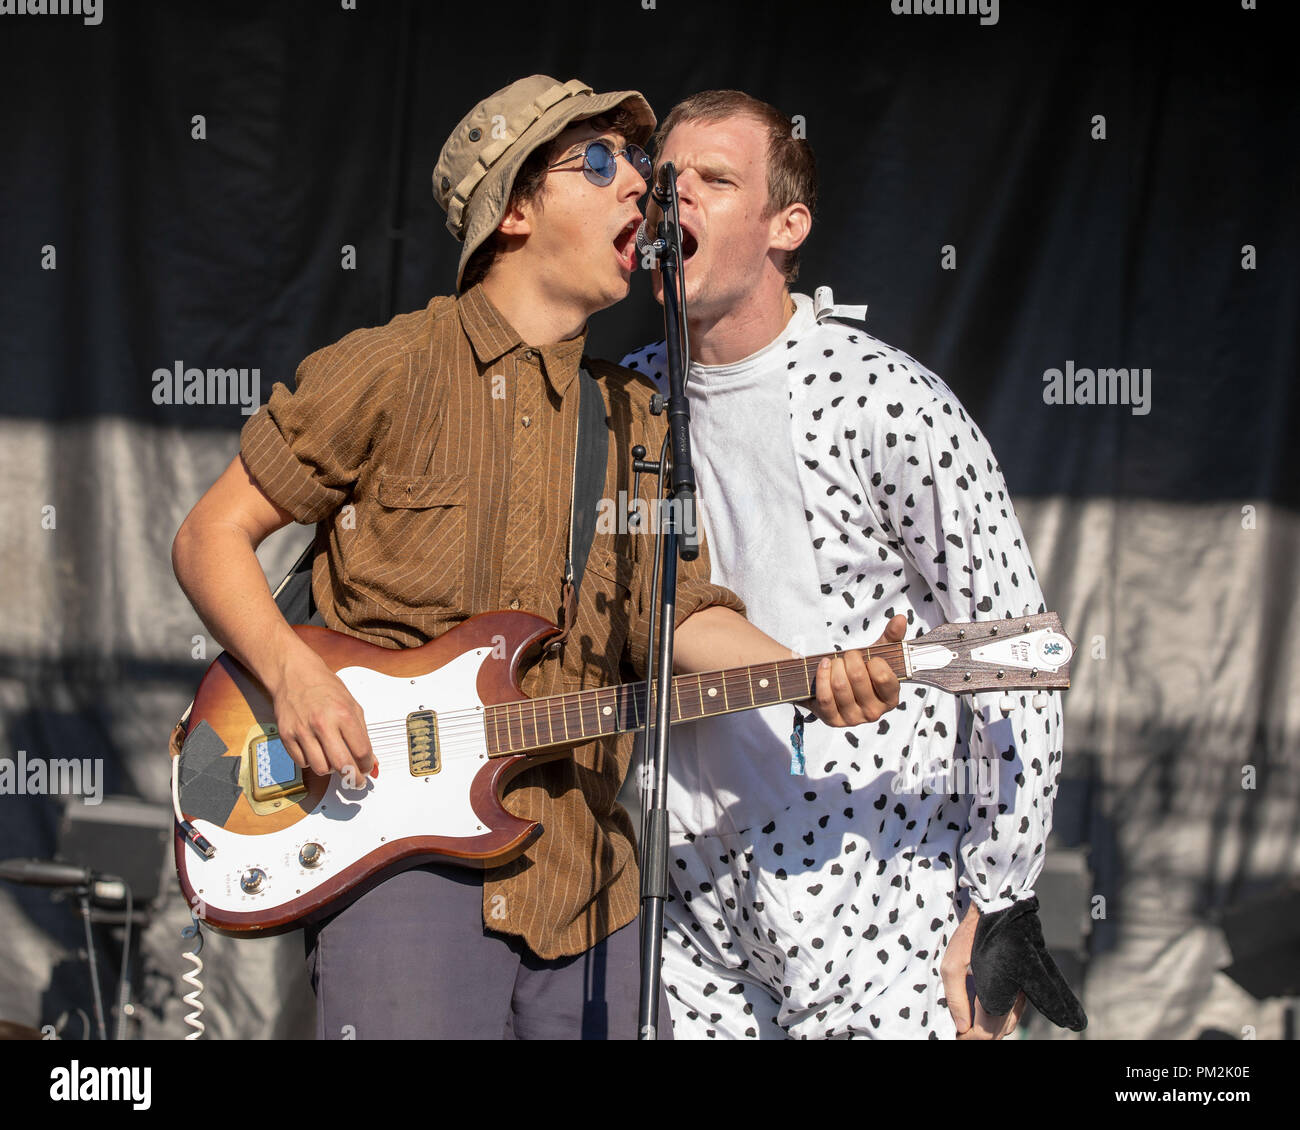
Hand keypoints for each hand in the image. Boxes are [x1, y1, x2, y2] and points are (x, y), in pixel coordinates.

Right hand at [268, 652, 374, 785]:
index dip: (367, 765)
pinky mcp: (287, 736)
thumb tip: (372, 761)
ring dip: (330, 770)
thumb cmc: (325, 688)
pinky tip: (316, 751)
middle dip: (352, 778)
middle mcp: (322, 723)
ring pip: (320, 768)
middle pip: (342, 765)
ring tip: (334, 759)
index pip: (361, 751)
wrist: (294, 674)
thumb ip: (362, 734)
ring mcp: (302, 730)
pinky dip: (311, 762)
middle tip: (355, 780)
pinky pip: (302, 763)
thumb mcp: (352, 706)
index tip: (367, 768)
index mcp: (343, 714)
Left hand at [807, 613, 905, 726]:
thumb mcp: (878, 654)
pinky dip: (822, 676)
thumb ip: (891, 637)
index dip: (873, 661)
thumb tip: (900, 619)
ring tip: (836, 661)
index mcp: (890, 698)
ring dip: (835, 666)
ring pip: (840, 686)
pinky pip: (825, 697)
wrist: (835, 685)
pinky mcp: (832, 720)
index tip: (869, 657)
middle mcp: (874, 713)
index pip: (884, 678)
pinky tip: (824, 665)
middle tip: (849, 655)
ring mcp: (853, 718)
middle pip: (858, 678)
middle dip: (850, 659)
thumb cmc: (862, 669)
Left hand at [941, 901, 1026, 1038]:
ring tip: (970, 1022)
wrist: (998, 908)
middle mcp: (1015, 996)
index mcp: (996, 994)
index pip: (985, 1033)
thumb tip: (961, 1028)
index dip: (969, 1038)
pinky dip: (1002, 1017)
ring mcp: (1024, 990)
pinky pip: (1015, 1010)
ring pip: (1009, 1023)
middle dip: (979, 1035)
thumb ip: (955, 999)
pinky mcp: (1026, 983)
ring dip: (991, 1028)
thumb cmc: (971, 935)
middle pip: (998, 1032)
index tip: (957, 1035)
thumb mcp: (951, 965)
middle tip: (962, 1030)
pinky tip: (985, 1009)